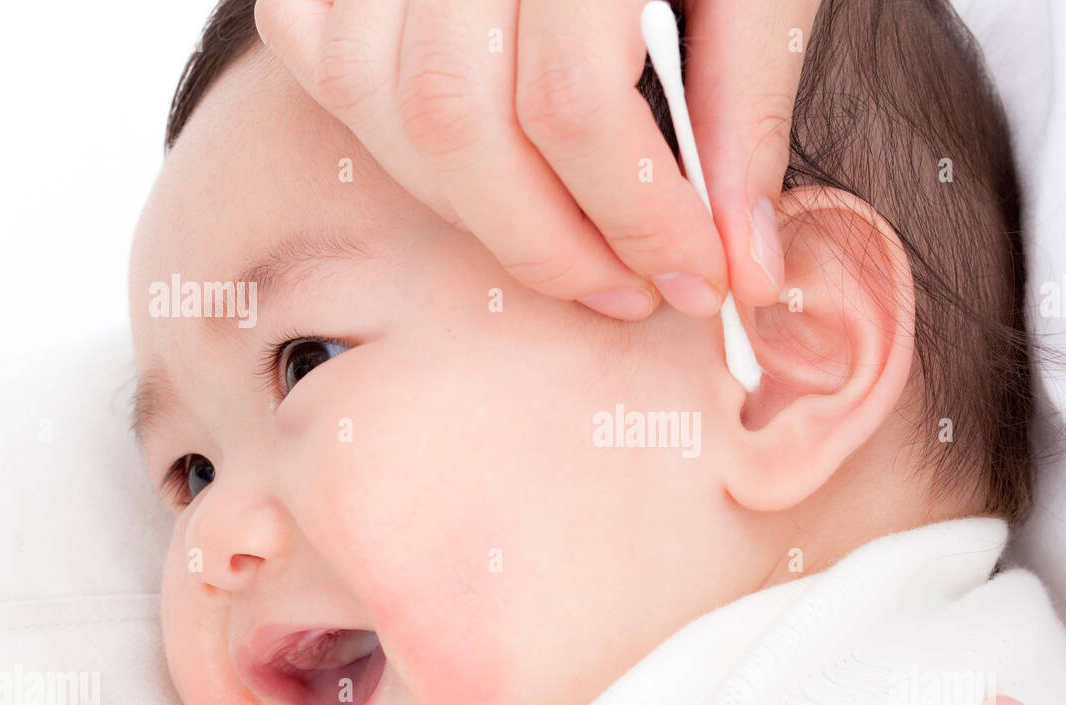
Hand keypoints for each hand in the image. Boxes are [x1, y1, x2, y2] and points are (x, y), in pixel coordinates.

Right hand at [255, 0, 818, 319]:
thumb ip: (747, 121)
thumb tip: (744, 269)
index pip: (573, 101)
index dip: (639, 218)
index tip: (698, 277)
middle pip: (454, 116)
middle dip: (549, 242)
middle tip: (631, 290)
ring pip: (381, 103)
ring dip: (477, 212)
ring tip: (569, 244)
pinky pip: (319, 54)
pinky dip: (394, 138)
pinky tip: (482, 169)